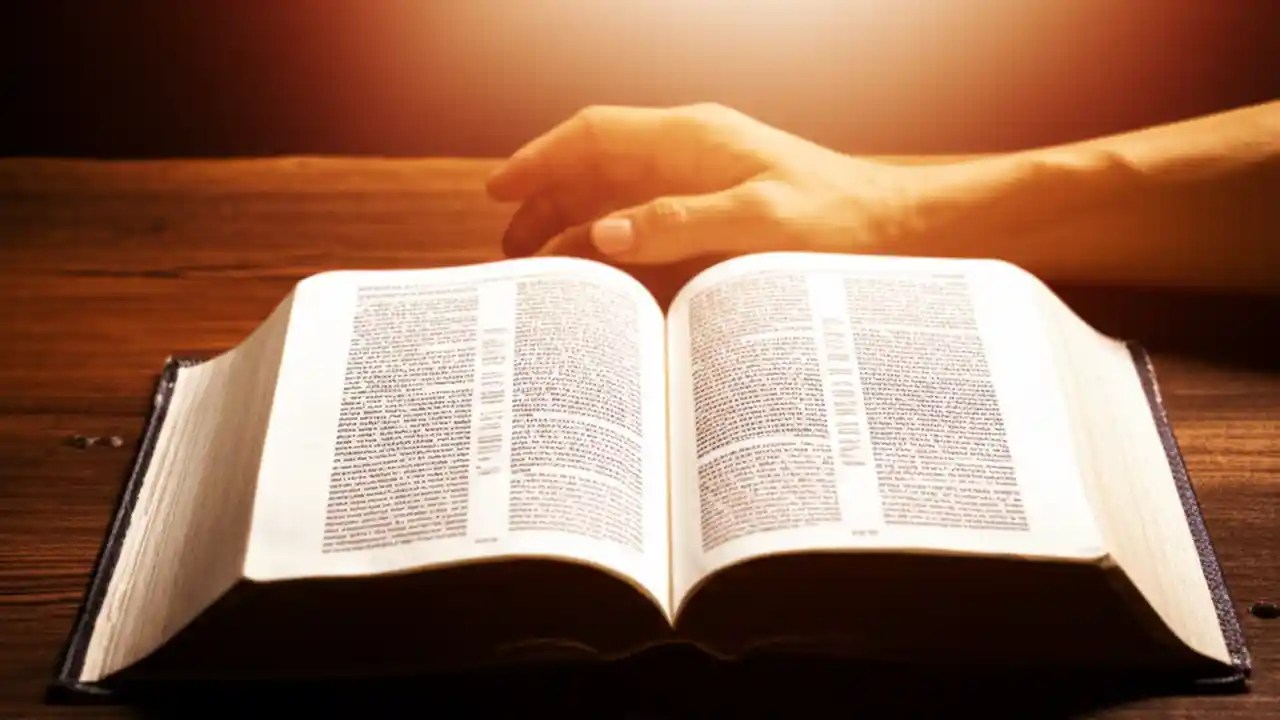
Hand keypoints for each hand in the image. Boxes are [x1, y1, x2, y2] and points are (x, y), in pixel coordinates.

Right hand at [485, 104, 945, 263]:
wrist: (894, 229)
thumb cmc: (836, 221)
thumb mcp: (759, 224)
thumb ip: (678, 224)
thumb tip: (603, 233)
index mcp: (692, 138)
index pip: (595, 134)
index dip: (542, 158)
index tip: (500, 189)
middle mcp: (688, 152)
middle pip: (595, 165)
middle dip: (547, 198)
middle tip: (510, 246)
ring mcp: (699, 179)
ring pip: (614, 191)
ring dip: (573, 221)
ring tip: (538, 261)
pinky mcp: (714, 208)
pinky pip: (644, 216)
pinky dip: (609, 238)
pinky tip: (597, 268)